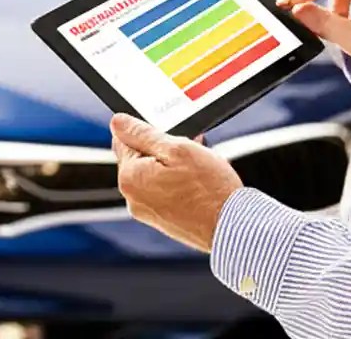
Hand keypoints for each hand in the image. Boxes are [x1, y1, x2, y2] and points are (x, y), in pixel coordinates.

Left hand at [110, 114, 242, 252]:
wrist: (232, 227)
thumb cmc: (209, 189)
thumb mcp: (176, 149)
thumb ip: (142, 133)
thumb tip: (117, 122)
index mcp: (129, 177)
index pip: (124, 140)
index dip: (149, 132)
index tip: (172, 136)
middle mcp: (132, 198)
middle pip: (140, 158)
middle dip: (164, 150)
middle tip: (192, 150)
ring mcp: (147, 212)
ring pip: (155, 174)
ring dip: (174, 166)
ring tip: (201, 167)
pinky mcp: (162, 221)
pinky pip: (164, 191)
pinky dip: (179, 183)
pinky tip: (200, 183)